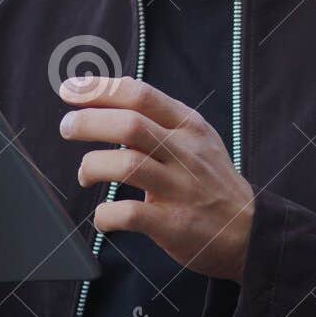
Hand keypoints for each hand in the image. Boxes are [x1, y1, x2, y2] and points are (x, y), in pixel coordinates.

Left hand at [58, 76, 253, 281]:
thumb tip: (117, 87)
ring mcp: (180, 188)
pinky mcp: (174, 224)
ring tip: (86, 174)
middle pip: (129, 125)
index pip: (140, 94)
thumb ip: (159, 116)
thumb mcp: (196, 137)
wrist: (248, 229)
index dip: (100, 89)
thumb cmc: (211, 180)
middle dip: (88, 122)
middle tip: (67, 126)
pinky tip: (103, 216)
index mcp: (188, 126)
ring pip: (127, 165)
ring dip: (92, 166)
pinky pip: (129, 214)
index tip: (70, 89)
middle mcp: (185, 152)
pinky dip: (106, 215)